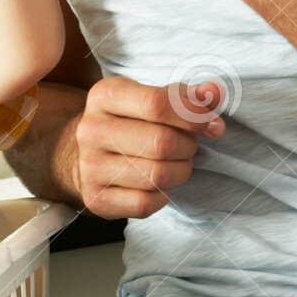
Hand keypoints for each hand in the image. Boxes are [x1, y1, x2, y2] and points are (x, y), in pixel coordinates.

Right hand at [74, 76, 225, 219]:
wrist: (82, 153)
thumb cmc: (129, 121)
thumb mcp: (152, 98)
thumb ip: (187, 95)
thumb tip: (214, 92)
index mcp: (105, 96)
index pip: (156, 103)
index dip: (193, 115)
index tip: (211, 124)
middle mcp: (91, 130)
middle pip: (161, 142)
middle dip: (188, 146)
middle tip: (189, 146)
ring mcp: (90, 166)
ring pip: (156, 176)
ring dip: (180, 171)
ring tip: (177, 163)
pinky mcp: (96, 198)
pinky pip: (145, 203)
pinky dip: (163, 196)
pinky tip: (159, 184)